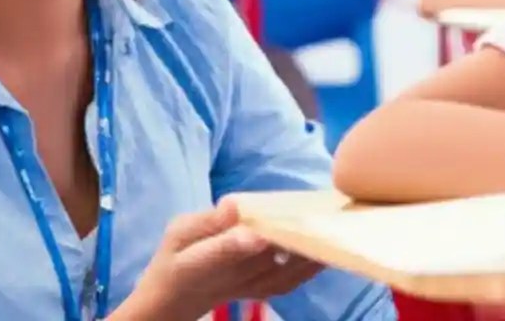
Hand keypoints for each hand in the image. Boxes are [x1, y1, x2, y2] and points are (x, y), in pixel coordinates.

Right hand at [123, 198, 321, 319]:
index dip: (236, 245)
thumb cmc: (177, 258)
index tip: (256, 234)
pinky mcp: (261, 292)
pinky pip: (288, 281)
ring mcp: (247, 289)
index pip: (217, 254)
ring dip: (304, 251)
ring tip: (327, 226)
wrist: (179, 299)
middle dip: (287, 238)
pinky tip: (324, 247)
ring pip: (280, 272)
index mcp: (197, 262)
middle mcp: (226, 279)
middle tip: (312, 214)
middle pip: (261, 260)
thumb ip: (206, 222)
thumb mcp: (178, 233)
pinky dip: (308, 266)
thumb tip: (233, 204)